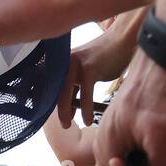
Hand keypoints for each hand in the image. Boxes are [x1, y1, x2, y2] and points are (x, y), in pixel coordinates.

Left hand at [56, 9, 144, 128]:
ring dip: (65, 112)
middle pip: (53, 90)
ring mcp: (76, 63)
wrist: (123, 39)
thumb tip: (67, 109)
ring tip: (67, 125)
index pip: (48, 84)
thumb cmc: (105, 58)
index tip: (46, 114)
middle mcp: (65, 61)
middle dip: (54, 109)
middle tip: (62, 124)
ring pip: (65, 92)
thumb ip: (73, 86)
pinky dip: (86, 109)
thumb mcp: (84, 72)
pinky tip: (87, 120)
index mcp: (62, 62)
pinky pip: (85, 93)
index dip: (43, 99)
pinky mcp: (89, 67)